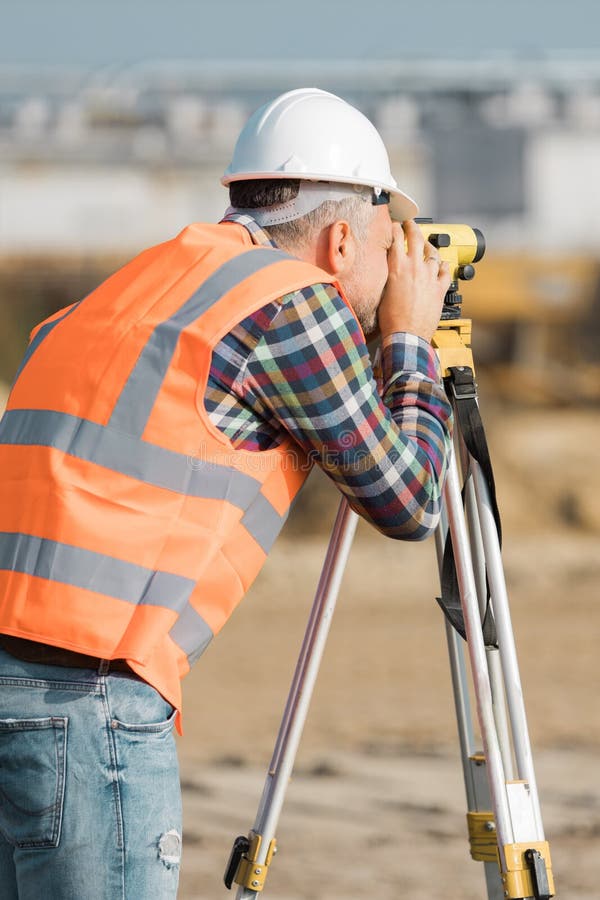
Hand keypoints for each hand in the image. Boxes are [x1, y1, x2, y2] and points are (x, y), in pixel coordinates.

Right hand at [377, 220, 451, 342]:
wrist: (406, 335)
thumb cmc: (391, 320)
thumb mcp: (382, 293)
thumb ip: (387, 276)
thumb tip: (387, 269)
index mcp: (397, 267)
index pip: (396, 239)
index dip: (395, 228)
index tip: (395, 225)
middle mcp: (415, 268)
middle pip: (416, 238)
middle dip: (413, 227)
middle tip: (410, 223)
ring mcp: (429, 277)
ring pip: (433, 253)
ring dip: (429, 247)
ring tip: (427, 245)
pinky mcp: (439, 289)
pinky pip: (445, 271)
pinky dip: (443, 266)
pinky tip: (442, 264)